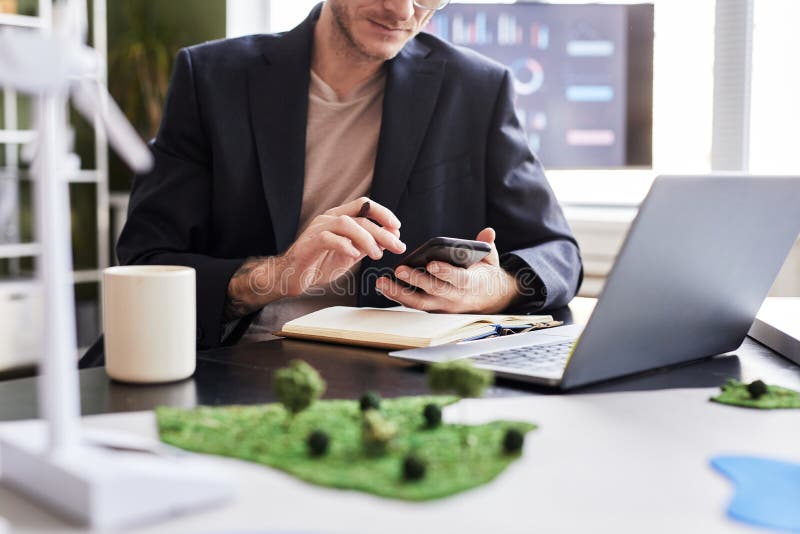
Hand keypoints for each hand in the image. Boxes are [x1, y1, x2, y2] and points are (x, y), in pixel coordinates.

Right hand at [224, 197, 404, 319]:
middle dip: (382, 231)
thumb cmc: (319, 264)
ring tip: (377, 254)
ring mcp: (317, 228)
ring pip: (346, 223)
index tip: (398, 228)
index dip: (383, 213)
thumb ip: (366, 245)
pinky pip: (328, 238)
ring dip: (366, 239)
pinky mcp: (309, 243)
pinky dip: (345, 245)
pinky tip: (355, 256)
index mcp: (339, 217)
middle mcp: (328, 218)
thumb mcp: (350, 254)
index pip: (364, 205)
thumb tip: (389, 240)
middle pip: (360, 216)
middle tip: (397, 246)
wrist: (291, 277)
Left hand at [375, 227, 519, 313]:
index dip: (446, 272)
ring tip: (382, 282)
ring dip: (399, 293)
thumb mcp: (491, 260)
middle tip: (399, 270)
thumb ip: (488, 246)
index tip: (432, 264)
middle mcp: (455, 297)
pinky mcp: (433, 308)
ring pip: (419, 302)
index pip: (459, 279)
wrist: (488, 300)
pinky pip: (413, 304)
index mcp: (471, 283)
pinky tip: (384, 287)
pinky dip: (398, 296)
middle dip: (416, 281)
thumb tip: (488, 232)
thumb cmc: (485, 275)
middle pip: (434, 291)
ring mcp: (443, 305)